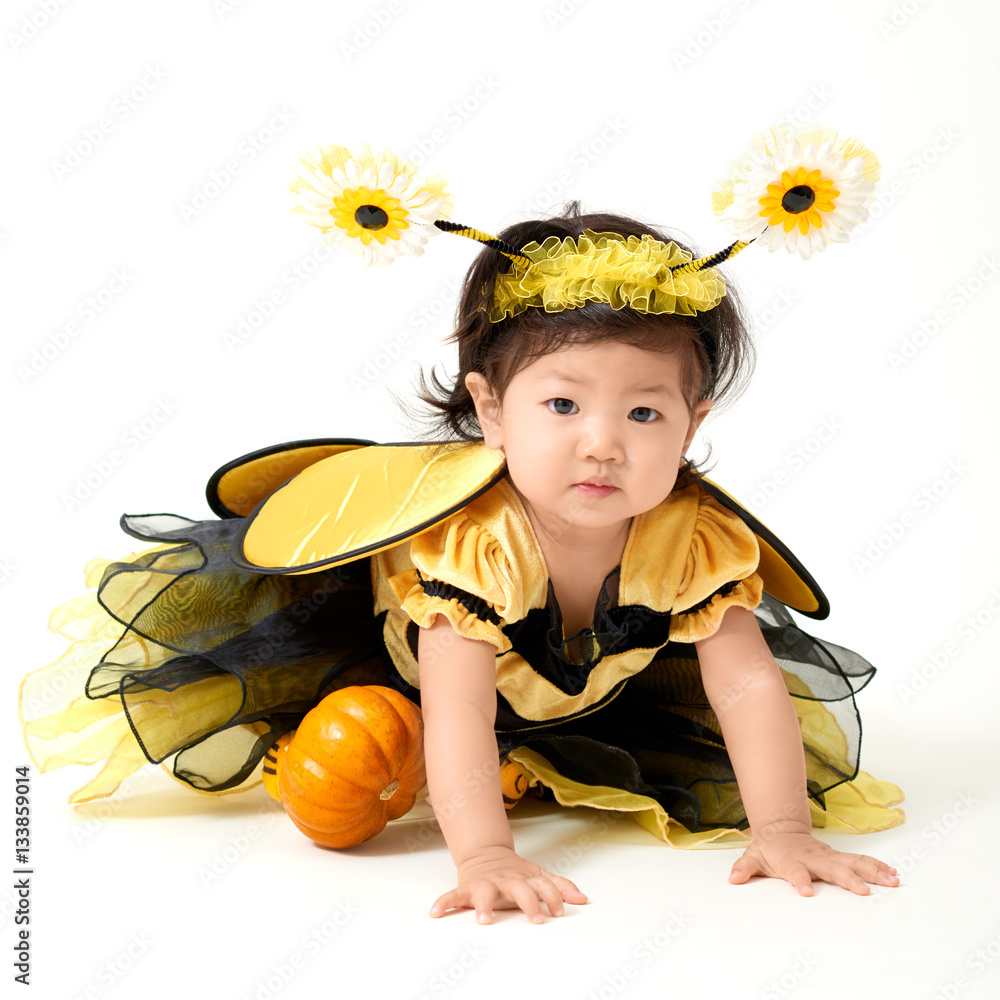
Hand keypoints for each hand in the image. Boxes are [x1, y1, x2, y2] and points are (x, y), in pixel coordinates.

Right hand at [429, 845, 587, 923]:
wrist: (486, 852)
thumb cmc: (515, 872)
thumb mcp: (539, 875)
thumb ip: (559, 887)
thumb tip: (583, 899)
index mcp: (525, 879)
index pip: (544, 886)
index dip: (553, 897)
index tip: (559, 912)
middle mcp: (507, 881)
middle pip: (520, 889)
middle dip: (528, 903)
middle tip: (536, 919)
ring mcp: (486, 884)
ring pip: (485, 893)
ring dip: (484, 905)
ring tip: (484, 919)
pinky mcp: (467, 888)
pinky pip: (453, 896)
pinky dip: (444, 902)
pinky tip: (436, 913)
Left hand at [728, 830, 899, 895]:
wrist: (781, 828)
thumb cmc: (769, 848)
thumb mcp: (752, 856)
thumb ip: (744, 868)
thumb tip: (733, 879)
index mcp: (792, 860)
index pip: (796, 872)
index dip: (800, 881)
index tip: (807, 893)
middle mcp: (814, 858)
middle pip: (832, 868)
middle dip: (849, 879)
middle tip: (864, 890)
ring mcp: (829, 857)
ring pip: (853, 862)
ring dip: (872, 871)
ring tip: (892, 881)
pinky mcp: (839, 858)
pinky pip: (860, 862)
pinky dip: (877, 867)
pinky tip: (893, 875)